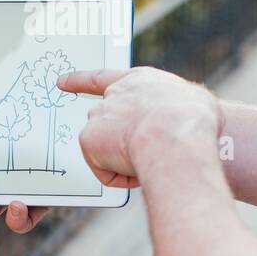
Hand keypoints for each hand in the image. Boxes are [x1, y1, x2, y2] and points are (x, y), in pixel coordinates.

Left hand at [57, 67, 222, 185]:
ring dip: (126, 160)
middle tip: (143, 154)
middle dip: (118, 142)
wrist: (175, 133)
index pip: (104, 78)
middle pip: (107, 123)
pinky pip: (104, 169)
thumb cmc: (193, 119)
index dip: (81, 80)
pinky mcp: (88, 139)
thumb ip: (179, 108)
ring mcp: (98, 117)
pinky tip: (139, 170)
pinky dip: (120, 176)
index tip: (61, 82)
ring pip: (106, 149)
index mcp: (140, 81)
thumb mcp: (195, 103)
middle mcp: (114, 95)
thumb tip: (179, 123)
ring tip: (152, 160)